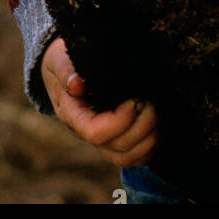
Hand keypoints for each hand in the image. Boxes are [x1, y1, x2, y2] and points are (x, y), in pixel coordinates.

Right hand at [40, 35, 158, 166]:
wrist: (64, 68)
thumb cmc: (64, 62)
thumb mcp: (60, 60)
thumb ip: (66, 71)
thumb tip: (76, 84)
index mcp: (73, 115)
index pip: (95, 132)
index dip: (119, 121)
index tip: (135, 100)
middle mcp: (86, 132)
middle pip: (116, 147)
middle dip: (140, 127)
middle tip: (152, 103)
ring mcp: (101, 138)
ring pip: (125, 157)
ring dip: (147, 140)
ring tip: (157, 114)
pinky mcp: (114, 138)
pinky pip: (132, 157)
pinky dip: (148, 148)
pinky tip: (158, 128)